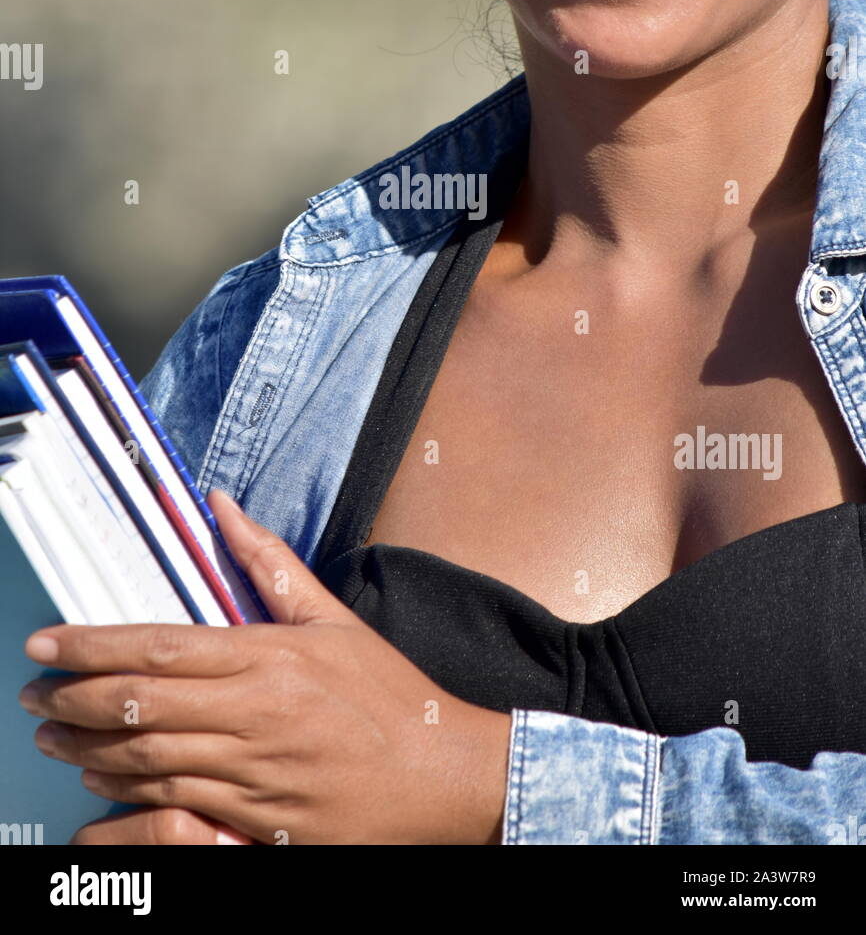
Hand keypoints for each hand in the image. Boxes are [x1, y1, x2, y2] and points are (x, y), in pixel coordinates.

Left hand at [19, 490, 510, 844]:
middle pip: (141, 705)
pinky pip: (177, 808)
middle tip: (34, 691)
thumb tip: (223, 505)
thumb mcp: (334, 619)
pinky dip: (130, 793)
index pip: (161, 645)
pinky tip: (105, 780)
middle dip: (75, 698)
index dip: (92, 645)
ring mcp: (256, 774)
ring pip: (148, 761)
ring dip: (90, 747)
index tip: (46, 641)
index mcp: (271, 658)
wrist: (444, 776)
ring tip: (56, 733)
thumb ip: (269, 563)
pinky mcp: (260, 823)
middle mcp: (256, 714)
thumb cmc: (389, 694)